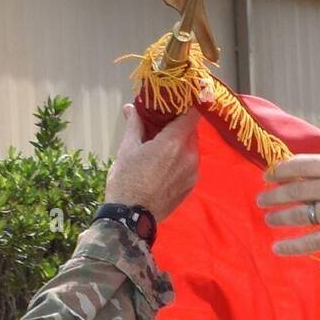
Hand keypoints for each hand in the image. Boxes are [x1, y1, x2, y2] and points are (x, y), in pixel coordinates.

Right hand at [104, 104, 200, 222]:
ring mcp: (192, 174)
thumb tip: (131, 108)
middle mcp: (189, 156)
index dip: (189, 103)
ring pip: (191, 149)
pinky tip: (164, 165)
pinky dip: (181, 161)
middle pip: (191, 131)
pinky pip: (189, 166)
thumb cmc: (126, 181)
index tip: (180, 99)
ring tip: (161, 147)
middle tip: (163, 124)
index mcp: (174, 142)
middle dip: (179, 125)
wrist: (130, 220)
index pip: (193, 113)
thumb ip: (135, 125)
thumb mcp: (127, 149)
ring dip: (180, 144)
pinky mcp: (190, 187)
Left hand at [256, 139, 319, 256]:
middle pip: (295, 191)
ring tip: (268, 219)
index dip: (280, 170)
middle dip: (274, 195)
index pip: (301, 165)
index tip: (267, 175)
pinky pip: (311, 242)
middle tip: (260, 200)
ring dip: (279, 218)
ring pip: (300, 215)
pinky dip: (291, 246)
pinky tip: (277, 248)